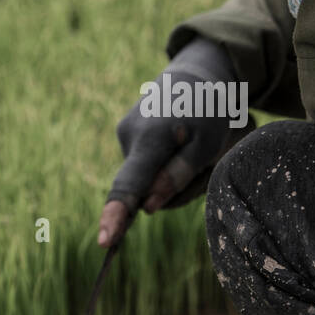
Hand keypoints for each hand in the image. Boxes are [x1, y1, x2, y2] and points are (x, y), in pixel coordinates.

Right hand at [98, 36, 240, 247]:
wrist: (194, 74)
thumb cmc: (208, 109)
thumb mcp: (208, 143)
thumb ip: (178, 175)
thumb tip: (148, 207)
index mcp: (150, 138)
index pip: (130, 186)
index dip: (117, 216)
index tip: (105, 240)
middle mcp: (129, 136)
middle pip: (147, 190)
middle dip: (177, 189)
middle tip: (208, 162)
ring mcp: (124, 135)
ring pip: (148, 181)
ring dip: (175, 177)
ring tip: (195, 148)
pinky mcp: (127, 136)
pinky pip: (146, 169)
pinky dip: (166, 166)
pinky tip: (181, 145)